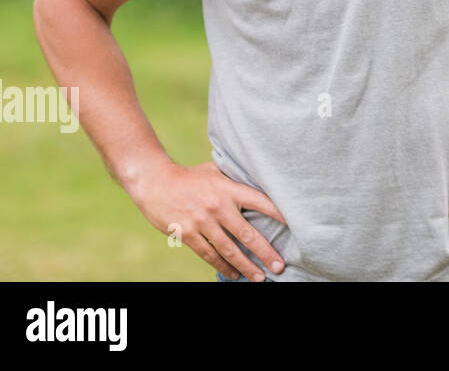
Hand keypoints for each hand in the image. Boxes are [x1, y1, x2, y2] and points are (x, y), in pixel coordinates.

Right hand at [129, 160, 287, 281]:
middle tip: (280, 266)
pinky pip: (209, 254)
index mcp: (229, 189)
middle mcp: (218, 207)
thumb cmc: (190, 176)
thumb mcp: (215, 170)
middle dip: (265, 252)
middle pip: (247, 233)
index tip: (293, 225)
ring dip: (246, 266)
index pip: (260, 201)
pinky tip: (234, 274)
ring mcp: (202, 222)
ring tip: (260, 277)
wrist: (155, 182)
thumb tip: (259, 179)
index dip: (278, 213)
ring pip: (229, 249)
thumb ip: (235, 178)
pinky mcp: (188, 234)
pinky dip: (223, 265)